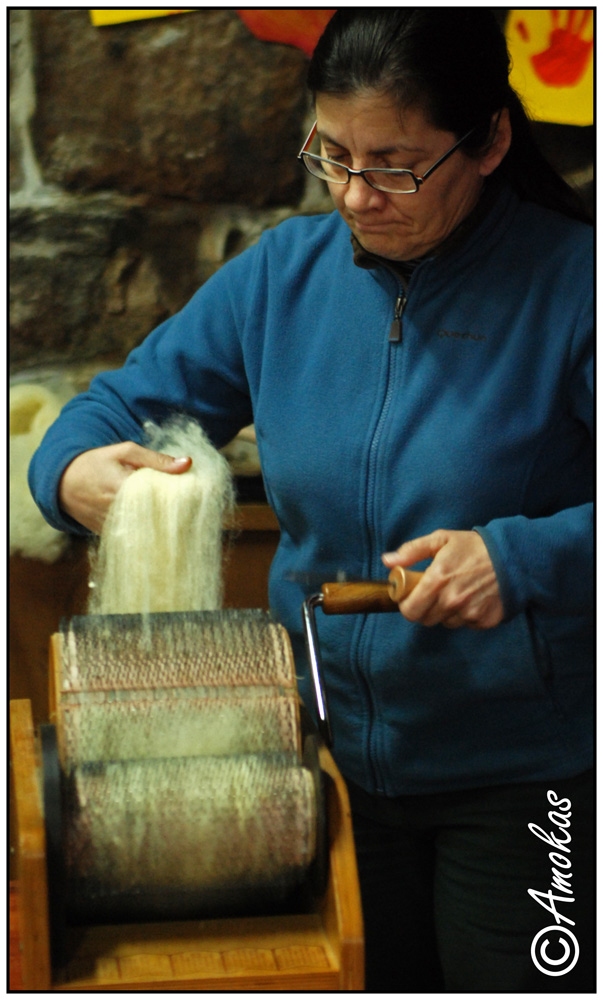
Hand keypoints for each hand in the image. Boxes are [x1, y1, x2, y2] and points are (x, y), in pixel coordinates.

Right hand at [59, 441, 191, 533]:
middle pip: (156, 518)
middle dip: (174, 515)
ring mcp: (111, 526)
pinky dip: (146, 532)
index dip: (179, 500)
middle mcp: (117, 511)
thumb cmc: (96, 462)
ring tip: (180, 521)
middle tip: (192, 512)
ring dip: (161, 526)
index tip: (195, 498)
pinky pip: (134, 537)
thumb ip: (156, 459)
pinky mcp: (108, 535)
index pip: (160, 498)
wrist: (63, 482)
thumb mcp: (125, 452)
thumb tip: (187, 463)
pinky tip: (159, 527)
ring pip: (146, 531)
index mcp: (122, 487)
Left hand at [382, 529, 503, 629]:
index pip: (409, 610)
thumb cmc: (474, 547)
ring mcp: (469, 613)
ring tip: (456, 592)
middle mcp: (451, 600)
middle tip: (433, 592)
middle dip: (425, 608)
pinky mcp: (484, 621)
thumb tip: (387, 561)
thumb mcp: (440, 540)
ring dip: (445, 611)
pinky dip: (465, 614)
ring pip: (445, 622)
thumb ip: (412, 551)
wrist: (512, 557)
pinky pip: (465, 623)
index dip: (407, 604)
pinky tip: (472, 597)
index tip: (411, 596)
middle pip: (425, 619)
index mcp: (437, 581)